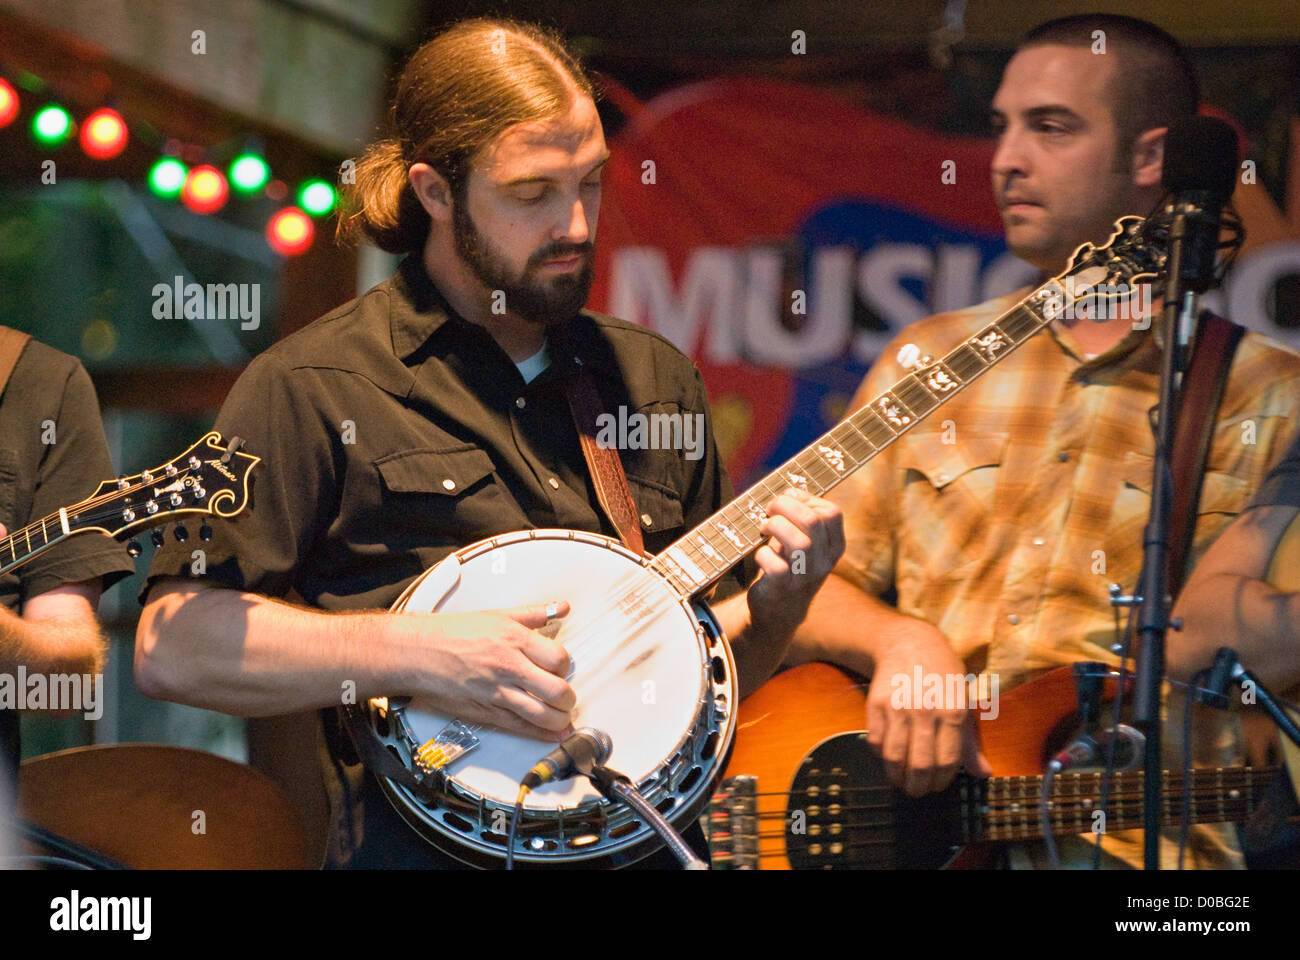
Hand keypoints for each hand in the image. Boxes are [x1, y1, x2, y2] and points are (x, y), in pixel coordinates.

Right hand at [406, 601, 576, 740]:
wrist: (418, 652)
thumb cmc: (452, 633)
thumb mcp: (498, 615)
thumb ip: (534, 613)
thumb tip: (560, 607)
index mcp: (515, 640)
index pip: (559, 659)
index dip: (566, 667)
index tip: (562, 669)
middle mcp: (509, 667)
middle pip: (556, 690)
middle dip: (568, 697)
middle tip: (567, 697)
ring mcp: (498, 692)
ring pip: (542, 714)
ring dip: (560, 720)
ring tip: (563, 717)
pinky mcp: (485, 712)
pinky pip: (520, 727)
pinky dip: (541, 734)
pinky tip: (552, 734)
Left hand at [746, 489, 844, 634]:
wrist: (779, 610)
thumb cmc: (789, 564)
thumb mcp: (804, 541)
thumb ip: (802, 516)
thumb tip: (790, 491)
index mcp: (834, 546)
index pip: (832, 512)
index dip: (805, 499)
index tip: (787, 500)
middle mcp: (824, 562)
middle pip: (813, 521)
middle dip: (785, 506)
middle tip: (769, 510)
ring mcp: (805, 577)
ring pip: (799, 542)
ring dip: (775, 526)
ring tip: (764, 528)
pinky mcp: (783, 589)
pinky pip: (776, 565)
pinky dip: (763, 553)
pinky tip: (760, 553)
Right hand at [866, 624, 992, 796]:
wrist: (909, 642)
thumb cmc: (942, 674)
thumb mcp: (963, 702)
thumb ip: (970, 741)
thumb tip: (983, 774)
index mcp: (952, 710)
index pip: (948, 760)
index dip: (942, 781)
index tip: (937, 787)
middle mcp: (925, 710)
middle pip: (920, 764)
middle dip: (918, 786)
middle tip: (917, 791)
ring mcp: (898, 707)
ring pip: (895, 756)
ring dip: (897, 776)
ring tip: (900, 782)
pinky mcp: (876, 704)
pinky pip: (876, 741)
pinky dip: (880, 755)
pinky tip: (888, 756)